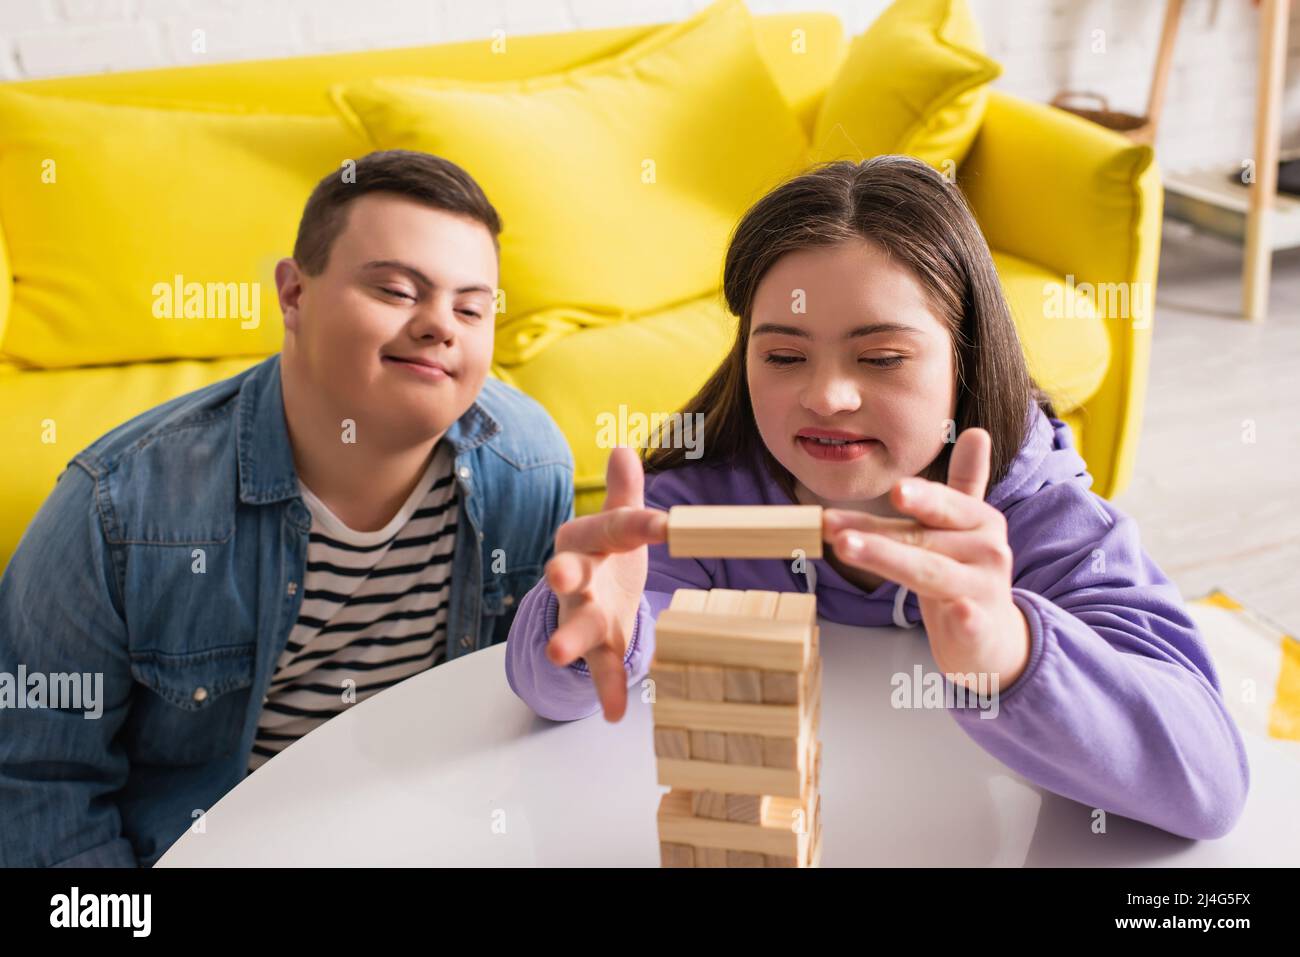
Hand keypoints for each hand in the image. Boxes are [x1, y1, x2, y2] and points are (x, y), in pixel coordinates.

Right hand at [544, 446, 667, 720]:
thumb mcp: (618, 523)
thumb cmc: (610, 554)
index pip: (614, 527)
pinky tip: (617, 711)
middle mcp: (576, 576)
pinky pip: (599, 668)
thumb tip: (622, 447)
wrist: (592, 599)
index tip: (670, 525)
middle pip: (567, 574)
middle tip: (556, 575)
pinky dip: (607, 690)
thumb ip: (625, 493)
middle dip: (562, 575)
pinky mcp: (595, 645)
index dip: (640, 524)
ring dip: (567, 639)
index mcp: (586, 538)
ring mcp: (581, 613)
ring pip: (574, 625)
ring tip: (556, 653)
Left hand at [822, 428, 1030, 692]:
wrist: (991, 637)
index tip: (894, 490)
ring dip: (889, 560)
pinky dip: (965, 617)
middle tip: (834, 530)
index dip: (917, 497)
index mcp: (979, 519)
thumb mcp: (959, 530)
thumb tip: (976, 431)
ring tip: (847, 549)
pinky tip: (957, 611)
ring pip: (931, 573)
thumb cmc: (964, 575)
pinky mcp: (981, 628)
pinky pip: (971, 621)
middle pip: (920, 539)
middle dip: (875, 535)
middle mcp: (987, 549)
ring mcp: (984, 588)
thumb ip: (961, 484)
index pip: (937, 506)